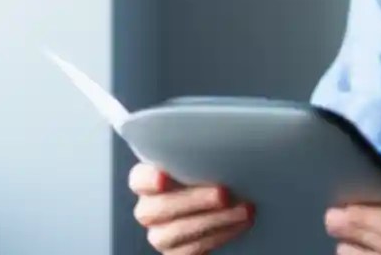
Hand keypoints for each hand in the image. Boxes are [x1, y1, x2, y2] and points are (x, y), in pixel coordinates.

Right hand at [129, 162, 255, 253]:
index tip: (163, 177)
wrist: (226, 201)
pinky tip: (238, 224)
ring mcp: (160, 234)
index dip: (148, 179)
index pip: (138, 179)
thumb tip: (220, 137)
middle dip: (193, 201)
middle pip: (156, 209)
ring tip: (242, 210)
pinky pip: (191, 250)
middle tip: (223, 193)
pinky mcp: (177, 252)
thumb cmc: (212, 172)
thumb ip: (202, 151)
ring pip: (174, 233)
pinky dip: (218, 236)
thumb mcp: (205, 156)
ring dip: (213, 221)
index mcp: (148, 179)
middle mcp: (149, 208)